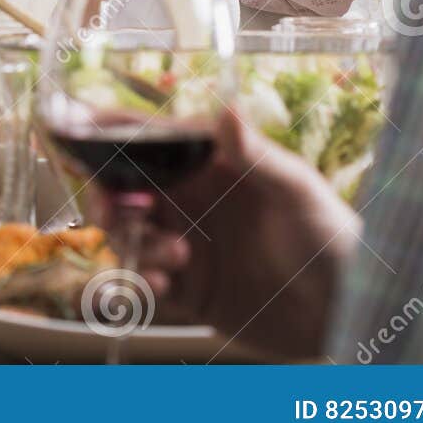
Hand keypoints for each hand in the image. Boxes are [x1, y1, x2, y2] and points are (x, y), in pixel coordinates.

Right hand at [85, 105, 359, 357]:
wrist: (348, 310)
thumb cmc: (333, 236)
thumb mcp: (298, 191)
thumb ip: (257, 156)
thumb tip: (227, 112)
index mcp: (213, 168)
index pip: (154, 141)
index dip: (111, 130)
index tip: (73, 123)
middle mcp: (193, 202)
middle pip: (126, 190)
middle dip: (108, 197)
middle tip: (115, 211)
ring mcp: (187, 245)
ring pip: (128, 236)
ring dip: (134, 243)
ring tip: (173, 257)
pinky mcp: (190, 291)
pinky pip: (145, 281)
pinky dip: (142, 280)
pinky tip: (163, 284)